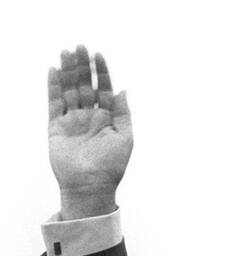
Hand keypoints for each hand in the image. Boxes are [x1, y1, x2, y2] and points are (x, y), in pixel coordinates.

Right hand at [48, 45, 131, 218]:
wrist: (90, 185)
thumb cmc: (111, 166)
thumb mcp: (125, 138)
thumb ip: (124, 113)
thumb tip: (124, 90)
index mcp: (107, 119)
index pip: (104, 90)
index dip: (102, 72)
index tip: (98, 55)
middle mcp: (89, 117)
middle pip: (84, 85)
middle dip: (82, 66)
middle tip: (80, 47)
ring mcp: (72, 120)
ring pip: (69, 90)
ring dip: (67, 71)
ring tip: (66, 52)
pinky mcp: (56, 126)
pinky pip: (54, 102)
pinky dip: (53, 86)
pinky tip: (54, 69)